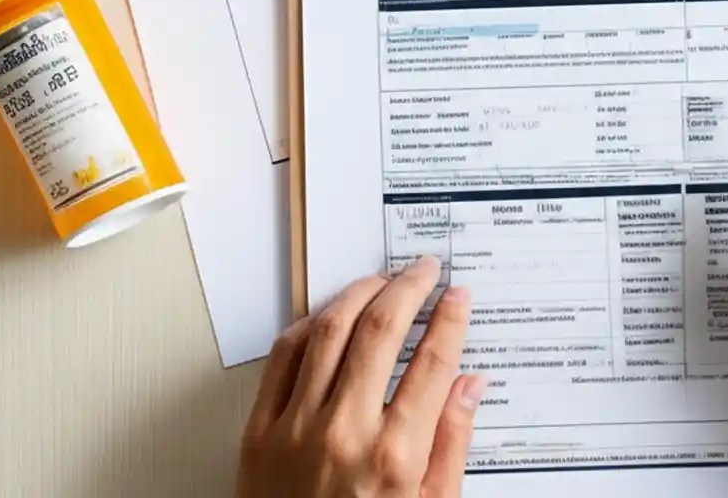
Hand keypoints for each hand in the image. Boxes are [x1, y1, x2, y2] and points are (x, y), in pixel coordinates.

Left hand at [237, 256, 485, 497]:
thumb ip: (451, 444)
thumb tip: (469, 386)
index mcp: (395, 456)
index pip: (432, 361)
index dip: (450, 319)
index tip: (458, 298)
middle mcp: (344, 433)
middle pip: (381, 330)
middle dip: (408, 288)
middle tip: (424, 271)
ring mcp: (295, 428)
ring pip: (329, 330)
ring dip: (360, 293)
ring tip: (381, 280)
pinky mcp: (258, 432)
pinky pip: (282, 357)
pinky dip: (309, 324)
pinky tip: (330, 315)